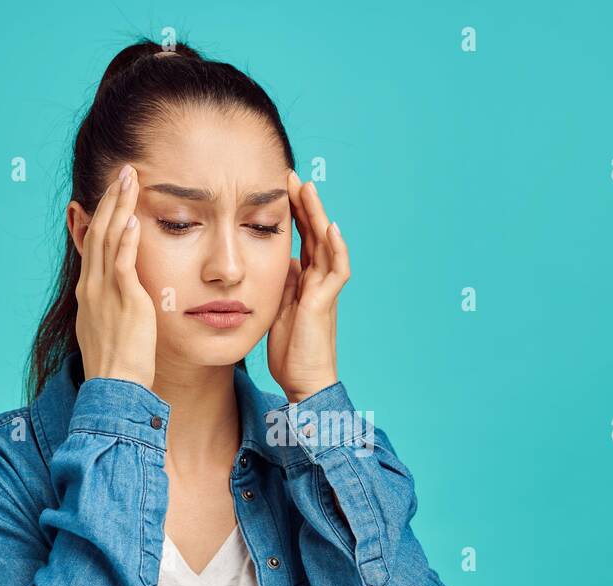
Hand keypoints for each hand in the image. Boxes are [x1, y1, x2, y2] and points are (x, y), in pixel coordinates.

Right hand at [74, 163, 155, 388]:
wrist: (113, 387)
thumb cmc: (117, 366)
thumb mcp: (109, 330)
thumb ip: (114, 309)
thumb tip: (123, 303)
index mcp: (89, 292)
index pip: (92, 244)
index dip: (100, 216)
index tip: (108, 194)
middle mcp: (92, 287)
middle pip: (98, 232)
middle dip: (110, 199)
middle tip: (123, 172)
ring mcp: (104, 291)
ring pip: (108, 239)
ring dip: (119, 206)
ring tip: (129, 180)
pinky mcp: (124, 300)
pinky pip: (122, 262)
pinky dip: (126, 238)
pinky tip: (133, 217)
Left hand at [267, 170, 349, 403]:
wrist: (304, 383)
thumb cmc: (290, 353)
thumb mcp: (276, 309)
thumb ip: (279, 285)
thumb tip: (275, 262)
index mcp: (304, 281)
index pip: (302, 239)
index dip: (293, 215)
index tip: (279, 189)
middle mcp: (317, 281)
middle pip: (314, 234)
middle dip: (304, 205)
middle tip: (292, 176)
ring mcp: (324, 290)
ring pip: (326, 244)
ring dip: (318, 216)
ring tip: (308, 189)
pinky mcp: (326, 303)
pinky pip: (337, 270)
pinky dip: (336, 248)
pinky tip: (330, 228)